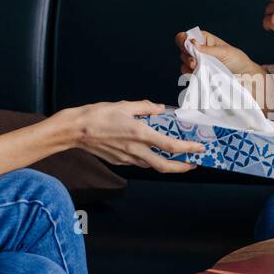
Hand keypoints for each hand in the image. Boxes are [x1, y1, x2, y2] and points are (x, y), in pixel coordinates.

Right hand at [56, 100, 205, 172]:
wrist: (74, 131)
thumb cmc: (97, 116)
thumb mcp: (124, 105)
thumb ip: (145, 107)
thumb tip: (159, 108)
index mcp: (140, 134)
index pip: (170, 146)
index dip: (188, 149)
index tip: (199, 148)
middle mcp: (136, 150)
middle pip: (164, 166)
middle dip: (181, 168)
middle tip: (193, 165)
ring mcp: (127, 158)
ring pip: (152, 166)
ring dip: (165, 165)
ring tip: (175, 159)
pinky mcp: (119, 161)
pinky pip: (139, 163)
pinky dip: (149, 160)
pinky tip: (151, 153)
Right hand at [174, 29, 266, 78]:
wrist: (245, 78)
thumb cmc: (238, 61)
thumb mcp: (224, 52)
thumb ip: (207, 49)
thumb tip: (192, 42)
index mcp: (205, 40)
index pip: (187, 36)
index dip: (184, 40)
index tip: (188, 45)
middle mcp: (199, 50)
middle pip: (183, 49)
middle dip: (187, 54)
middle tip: (195, 61)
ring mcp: (198, 63)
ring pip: (183, 61)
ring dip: (188, 64)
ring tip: (197, 67)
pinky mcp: (199, 74)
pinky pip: (186, 73)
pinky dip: (188, 73)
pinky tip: (196, 74)